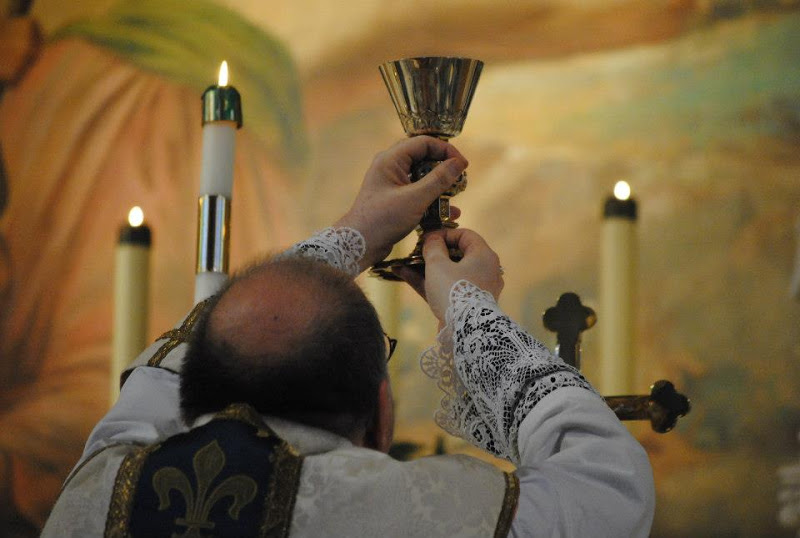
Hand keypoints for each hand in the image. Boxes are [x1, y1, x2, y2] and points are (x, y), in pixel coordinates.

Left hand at [333, 136, 467, 272]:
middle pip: (424, 157)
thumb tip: (459, 163)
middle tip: (460, 179)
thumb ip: (439, 179)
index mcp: (391, 159)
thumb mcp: (415, 199)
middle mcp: (390, 166)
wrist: (359, 244)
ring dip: (439, 186)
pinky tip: (447, 213)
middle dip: (444, 167)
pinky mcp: (395, 198)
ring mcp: (392, 182)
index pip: (424, 143)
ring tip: (455, 196)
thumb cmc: (383, 220)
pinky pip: (417, 192)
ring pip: (422, 176)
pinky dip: (431, 200)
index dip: (446, 150)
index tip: (463, 165)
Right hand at [412, 228, 503, 323]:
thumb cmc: (453, 290)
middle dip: (432, 253)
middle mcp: (484, 270)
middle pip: (456, 255)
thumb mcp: (438, 264)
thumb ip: (433, 247)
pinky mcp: (465, 305)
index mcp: (484, 256)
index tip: (426, 238)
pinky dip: (428, 282)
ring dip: (426, 268)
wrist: (465, 331)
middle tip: (415, 251)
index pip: (465, 235)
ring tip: (402, 264)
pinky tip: (403, 275)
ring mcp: (475, 289)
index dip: (444, 233)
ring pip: (448, 273)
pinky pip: (446, 287)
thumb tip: (432, 239)